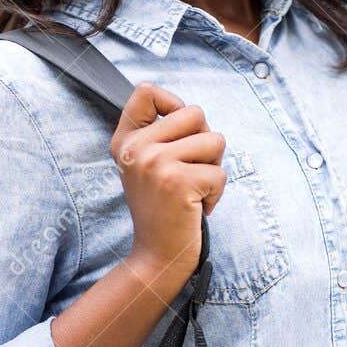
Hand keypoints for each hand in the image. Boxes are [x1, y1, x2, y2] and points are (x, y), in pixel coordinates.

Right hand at [111, 82, 226, 289]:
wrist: (157, 255)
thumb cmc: (162, 209)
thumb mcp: (147, 166)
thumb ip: (160, 134)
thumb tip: (193, 112)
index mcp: (126, 140)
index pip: (145, 90)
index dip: (173, 104)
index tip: (178, 133)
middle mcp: (136, 148)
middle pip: (195, 112)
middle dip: (205, 141)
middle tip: (191, 171)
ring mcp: (155, 163)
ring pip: (215, 140)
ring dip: (213, 168)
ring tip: (193, 190)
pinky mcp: (178, 182)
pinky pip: (220, 172)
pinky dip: (216, 193)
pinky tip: (196, 207)